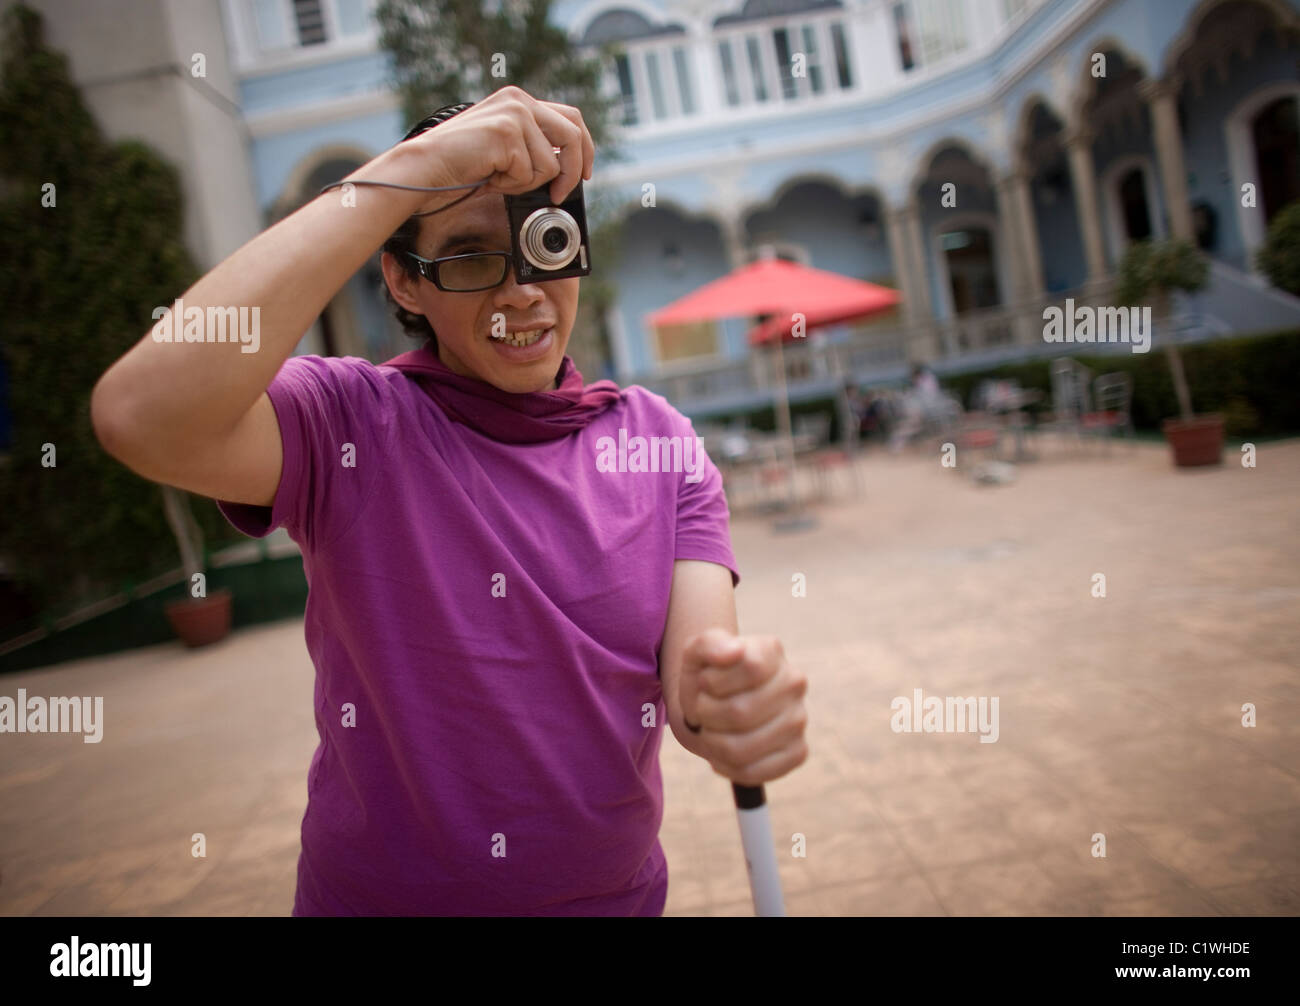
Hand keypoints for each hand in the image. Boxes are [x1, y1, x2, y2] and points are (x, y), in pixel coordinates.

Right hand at [405, 85, 594, 211]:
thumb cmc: (461, 165)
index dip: (585, 148)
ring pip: (550, 163)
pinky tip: (490, 176)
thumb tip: (567, 170)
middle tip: (559, 194)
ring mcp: (515, 114)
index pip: (571, 117)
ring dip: (527, 182)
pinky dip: (512, 185)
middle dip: (572, 172)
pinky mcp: (508, 132)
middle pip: (573, 136)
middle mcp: (520, 101)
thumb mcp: (505, 149)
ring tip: (499, 177)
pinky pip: (530, 173)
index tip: (585, 174)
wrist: (427, 167)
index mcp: (520, 100)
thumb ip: (533, 146)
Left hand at [678, 629, 808, 786]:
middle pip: (740, 712)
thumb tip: (735, 651)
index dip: (713, 681)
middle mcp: (794, 683)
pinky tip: (722, 752)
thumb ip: (709, 645)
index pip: (749, 668)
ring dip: (712, 742)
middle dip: (706, 715)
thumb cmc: (706, 677)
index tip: (704, 682)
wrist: (712, 704)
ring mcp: (799, 719)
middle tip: (703, 709)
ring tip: (711, 729)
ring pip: (742, 747)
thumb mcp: (696, 654)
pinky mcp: (797, 752)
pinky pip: (754, 772)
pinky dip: (726, 766)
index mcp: (771, 651)